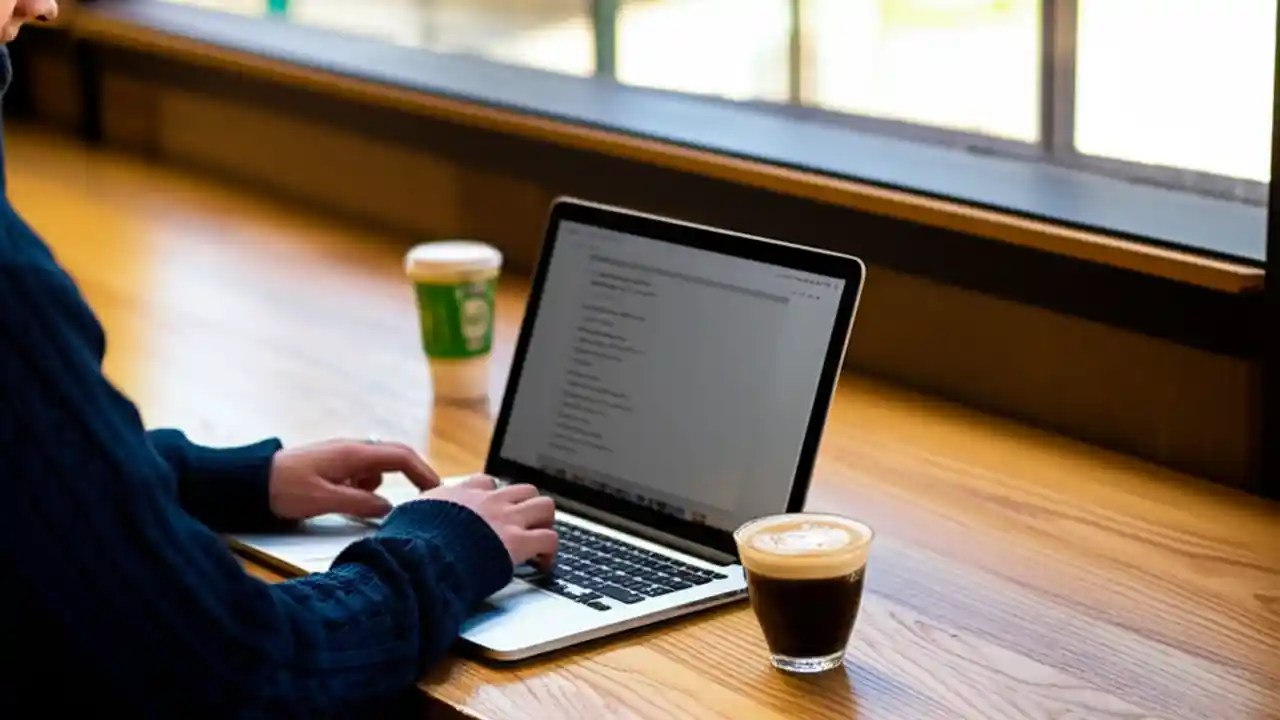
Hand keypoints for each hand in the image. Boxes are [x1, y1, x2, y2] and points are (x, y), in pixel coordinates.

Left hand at [268, 439, 438, 520]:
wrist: (250, 481)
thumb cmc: (285, 488)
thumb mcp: (324, 500)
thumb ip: (360, 504)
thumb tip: (389, 507)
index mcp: (353, 454)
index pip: (401, 456)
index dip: (423, 472)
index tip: (438, 490)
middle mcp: (352, 449)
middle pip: (394, 458)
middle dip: (411, 477)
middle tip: (424, 499)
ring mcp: (342, 456)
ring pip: (376, 470)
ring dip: (378, 488)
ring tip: (361, 507)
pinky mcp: (333, 465)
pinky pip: (359, 475)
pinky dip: (362, 489)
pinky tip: (344, 502)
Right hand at [419, 475, 557, 569]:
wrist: (425, 556)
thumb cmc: (411, 543)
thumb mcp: (407, 519)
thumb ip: (415, 516)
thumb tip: (401, 523)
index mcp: (460, 494)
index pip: (485, 483)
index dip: (493, 496)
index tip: (494, 510)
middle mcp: (488, 501)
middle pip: (523, 489)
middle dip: (527, 505)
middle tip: (525, 524)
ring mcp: (506, 519)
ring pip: (544, 505)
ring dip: (544, 522)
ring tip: (540, 538)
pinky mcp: (519, 541)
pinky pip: (549, 539)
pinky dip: (550, 552)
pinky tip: (544, 564)